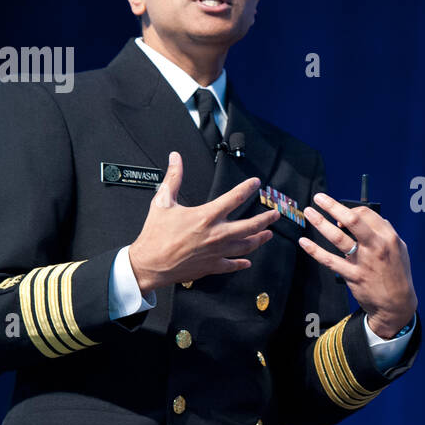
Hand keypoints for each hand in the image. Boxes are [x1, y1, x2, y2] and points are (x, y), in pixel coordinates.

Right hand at [128, 151, 280, 291]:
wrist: (149, 264)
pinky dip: (242, 262)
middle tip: (275, 214)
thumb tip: (175, 158)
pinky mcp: (212, 266)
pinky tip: (248, 261)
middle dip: (266, 219)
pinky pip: (232, 265)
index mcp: (206, 216)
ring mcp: (216, 252)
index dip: (248, 188)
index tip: (256, 183)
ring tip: (268, 234)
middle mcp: (216, 234)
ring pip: (246, 245)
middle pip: (250, 225)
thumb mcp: (162, 202)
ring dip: (260, 239)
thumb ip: (173, 178)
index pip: (235, 198)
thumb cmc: (155, 234)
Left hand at [299, 192, 416, 338]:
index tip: (339, 214)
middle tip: (319, 198)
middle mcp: (375, 246)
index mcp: (388, 237)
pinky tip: (304, 242)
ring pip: (338, 238)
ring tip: (308, 212)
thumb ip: (385, 232)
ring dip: (320, 223)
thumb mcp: (400, 249)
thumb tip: (370, 218)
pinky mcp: (352, 276)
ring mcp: (363, 261)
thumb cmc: (397, 274)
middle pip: (352, 220)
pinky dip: (315, 250)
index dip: (349, 210)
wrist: (396, 304)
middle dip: (333, 206)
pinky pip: (329, 260)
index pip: (365, 214)